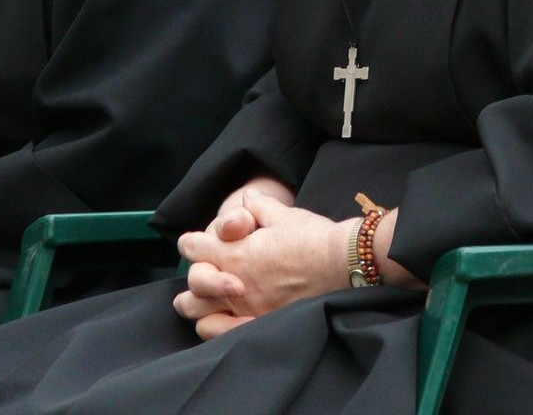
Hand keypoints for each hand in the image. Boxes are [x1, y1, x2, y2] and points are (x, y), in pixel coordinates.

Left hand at [173, 189, 350, 338]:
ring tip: (207, 301)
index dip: (190, 242)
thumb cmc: (312, 237)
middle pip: (193, 284)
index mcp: (237, 252)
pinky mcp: (262, 325)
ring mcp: (248, 308)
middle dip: (193, 275)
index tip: (194, 242)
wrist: (342, 264)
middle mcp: (236, 284)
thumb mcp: (283, 215)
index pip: (194, 248)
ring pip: (201, 315)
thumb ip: (259, 207)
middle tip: (203, 272)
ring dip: (200, 306)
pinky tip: (227, 320)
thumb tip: (248, 197)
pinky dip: (218, 328)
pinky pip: (225, 335)